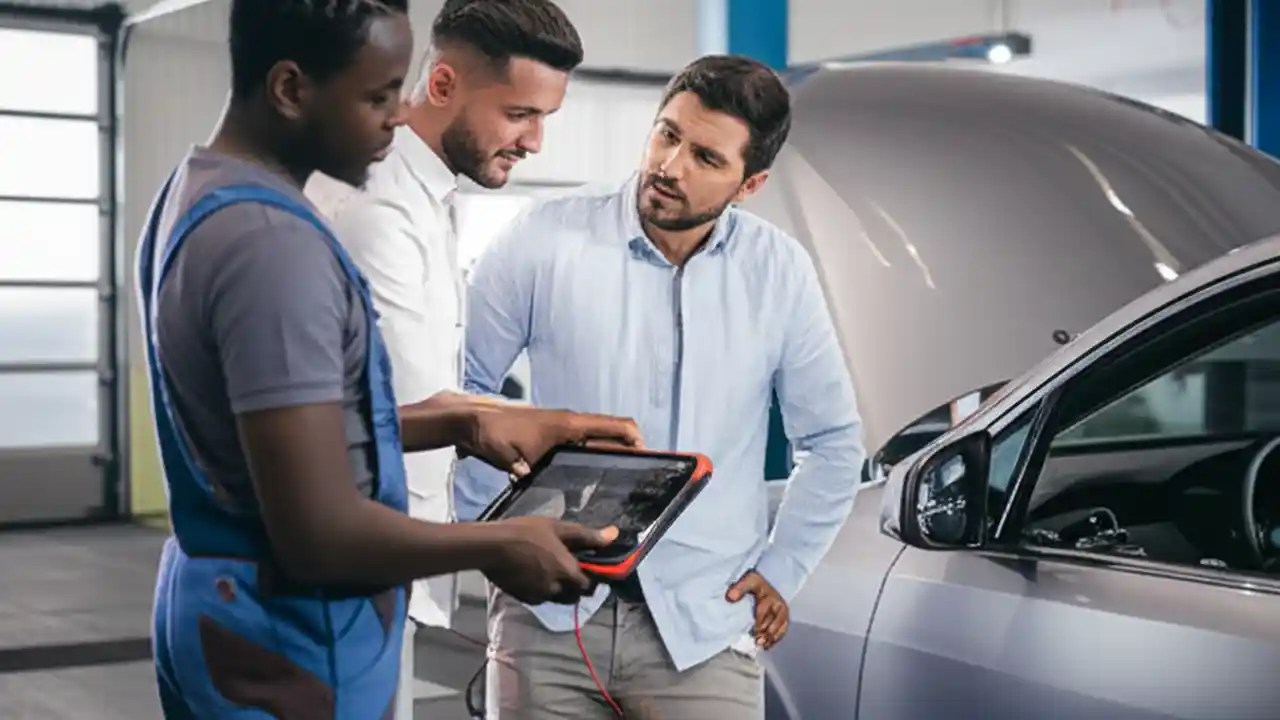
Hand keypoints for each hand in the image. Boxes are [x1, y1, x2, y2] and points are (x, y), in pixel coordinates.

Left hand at [465, 405, 643, 476]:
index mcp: (569, 424)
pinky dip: (594, 454)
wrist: (473, 421)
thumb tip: (528, 478)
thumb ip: (520, 467)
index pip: (615, 425)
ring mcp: (563, 428)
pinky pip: (583, 444)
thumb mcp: (507, 454)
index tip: (647, 456)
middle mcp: (571, 423)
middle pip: (612, 432)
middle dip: (629, 449)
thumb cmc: (493, 434)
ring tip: (621, 478)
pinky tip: (590, 477)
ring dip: (612, 453)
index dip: (636, 438)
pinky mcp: (554, 435)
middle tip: (640, 474)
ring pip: (599, 439)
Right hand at [483, 518, 618, 604]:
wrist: (491, 546)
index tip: (589, 568)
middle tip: (569, 568)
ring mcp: (539, 596)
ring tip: (551, 570)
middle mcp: (556, 589)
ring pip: (557, 598)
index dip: (592, 578)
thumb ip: (587, 536)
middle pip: (575, 596)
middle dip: (576, 586)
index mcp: (568, 573)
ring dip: (560, 589)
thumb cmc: (527, 532)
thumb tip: (614, 535)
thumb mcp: (559, 528)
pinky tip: (535, 575)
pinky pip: (540, 598)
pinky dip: (543, 590)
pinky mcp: (524, 599)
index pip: (590, 585)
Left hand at [726, 570, 788, 649]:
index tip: (754, 631)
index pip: (764, 610)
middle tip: (757, 642)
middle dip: (766, 632)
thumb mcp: (747, 581)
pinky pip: (782, 632)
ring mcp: (783, 614)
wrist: (765, 585)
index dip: (759, 621)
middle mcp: (780, 606)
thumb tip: (730, 597)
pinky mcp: (784, 620)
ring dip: (772, 638)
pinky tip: (767, 646)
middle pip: (774, 621)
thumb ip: (739, 588)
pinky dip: (775, 640)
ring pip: (780, 628)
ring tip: (762, 645)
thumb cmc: (755, 584)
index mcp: (771, 596)